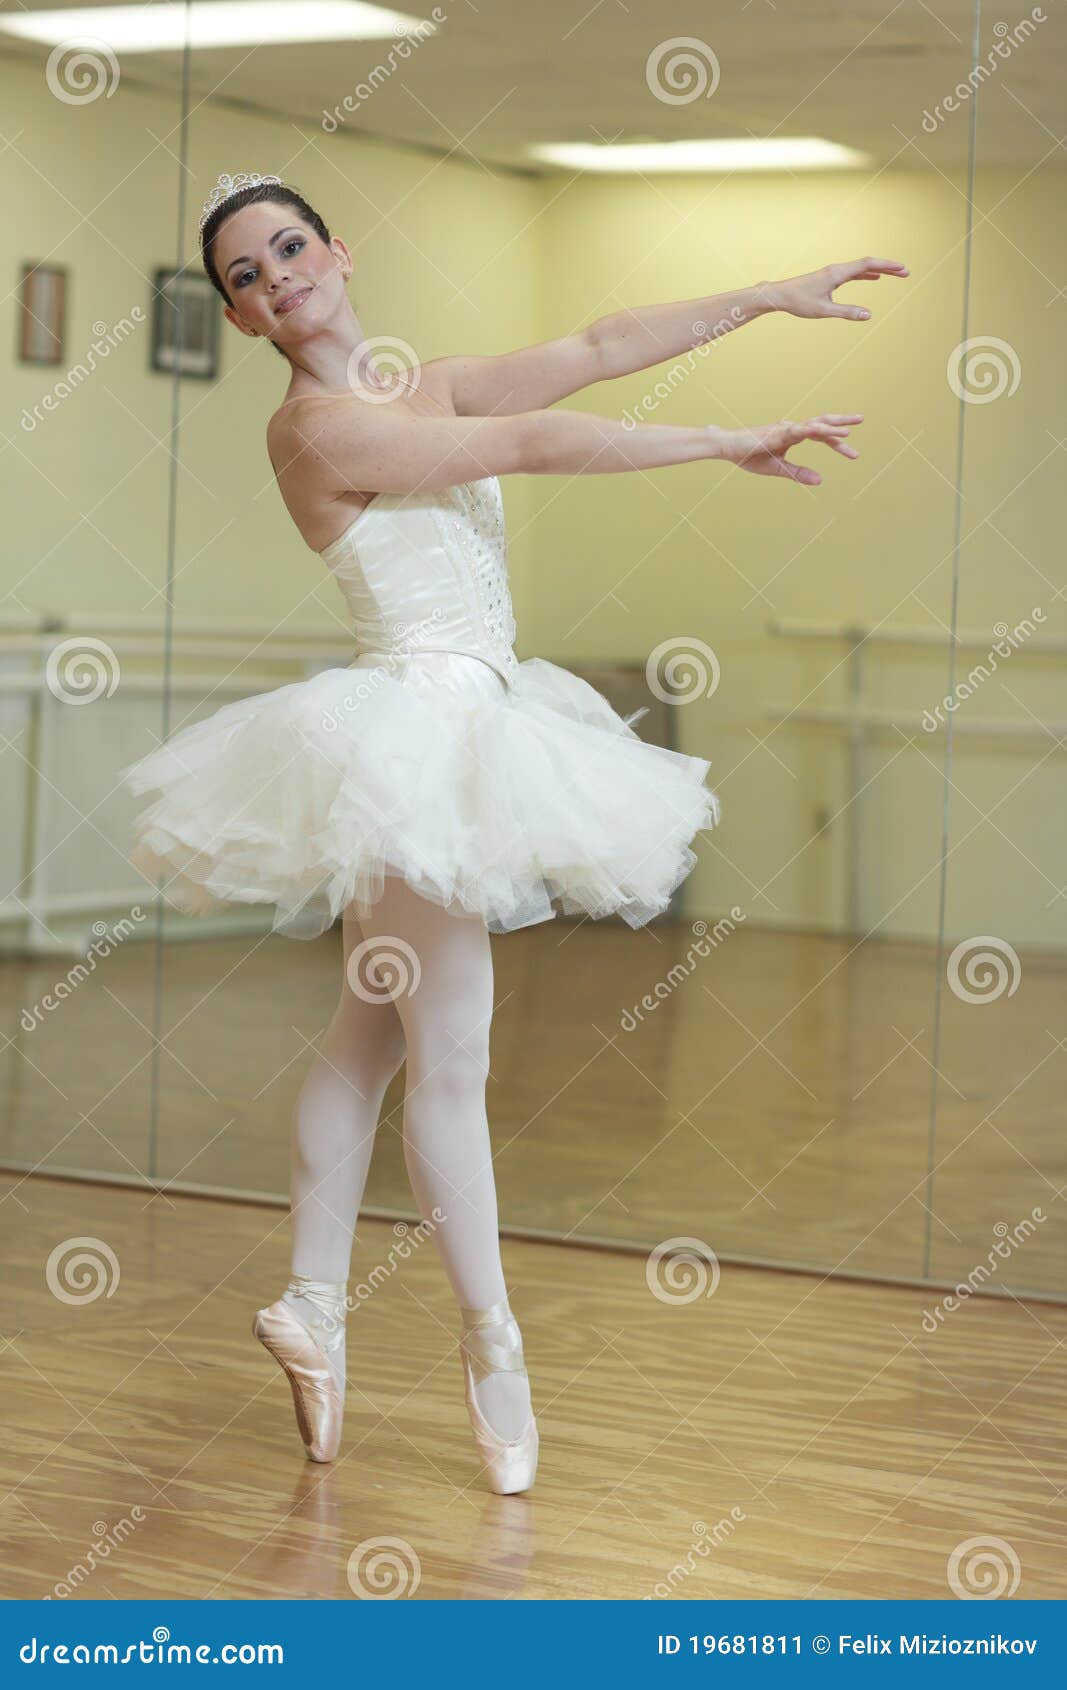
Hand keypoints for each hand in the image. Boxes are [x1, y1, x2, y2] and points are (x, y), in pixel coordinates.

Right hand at [718, 414, 863, 487]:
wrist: (727, 447)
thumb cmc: (748, 456)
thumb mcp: (778, 469)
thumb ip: (798, 473)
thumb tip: (821, 480)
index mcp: (792, 435)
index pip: (820, 436)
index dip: (837, 443)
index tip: (853, 453)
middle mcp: (792, 428)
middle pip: (822, 423)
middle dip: (842, 422)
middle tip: (861, 420)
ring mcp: (787, 428)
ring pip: (816, 424)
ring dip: (834, 425)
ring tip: (852, 427)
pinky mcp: (780, 432)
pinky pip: (804, 430)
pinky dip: (820, 430)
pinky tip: (831, 432)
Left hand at [765, 258, 908, 320]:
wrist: (780, 295)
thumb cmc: (799, 302)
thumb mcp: (824, 310)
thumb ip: (847, 312)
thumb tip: (868, 315)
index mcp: (837, 273)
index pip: (867, 264)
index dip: (886, 265)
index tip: (902, 268)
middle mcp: (837, 270)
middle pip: (868, 264)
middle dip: (888, 267)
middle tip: (906, 272)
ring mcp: (834, 273)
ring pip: (861, 268)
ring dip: (879, 270)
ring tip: (895, 274)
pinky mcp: (830, 278)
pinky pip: (853, 274)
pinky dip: (866, 275)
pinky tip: (873, 278)